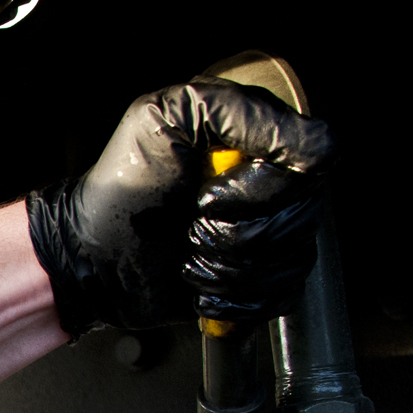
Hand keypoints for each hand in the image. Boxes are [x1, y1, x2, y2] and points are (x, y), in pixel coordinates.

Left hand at [24, 78, 335, 334]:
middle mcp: (274, 184)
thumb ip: (242, 114)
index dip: (258, 188)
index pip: (308, 164)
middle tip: (189, 225)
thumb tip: (319, 145)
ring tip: (190, 255)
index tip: (205, 195)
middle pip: (299, 217)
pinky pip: (281, 296)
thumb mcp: (167, 119)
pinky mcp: (261, 281)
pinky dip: (235, 298)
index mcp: (259, 140)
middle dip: (233, 232)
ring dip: (229, 267)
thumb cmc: (123, 186)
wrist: (93, 257)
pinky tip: (202, 286)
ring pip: (290, 259)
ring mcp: (271, 234)